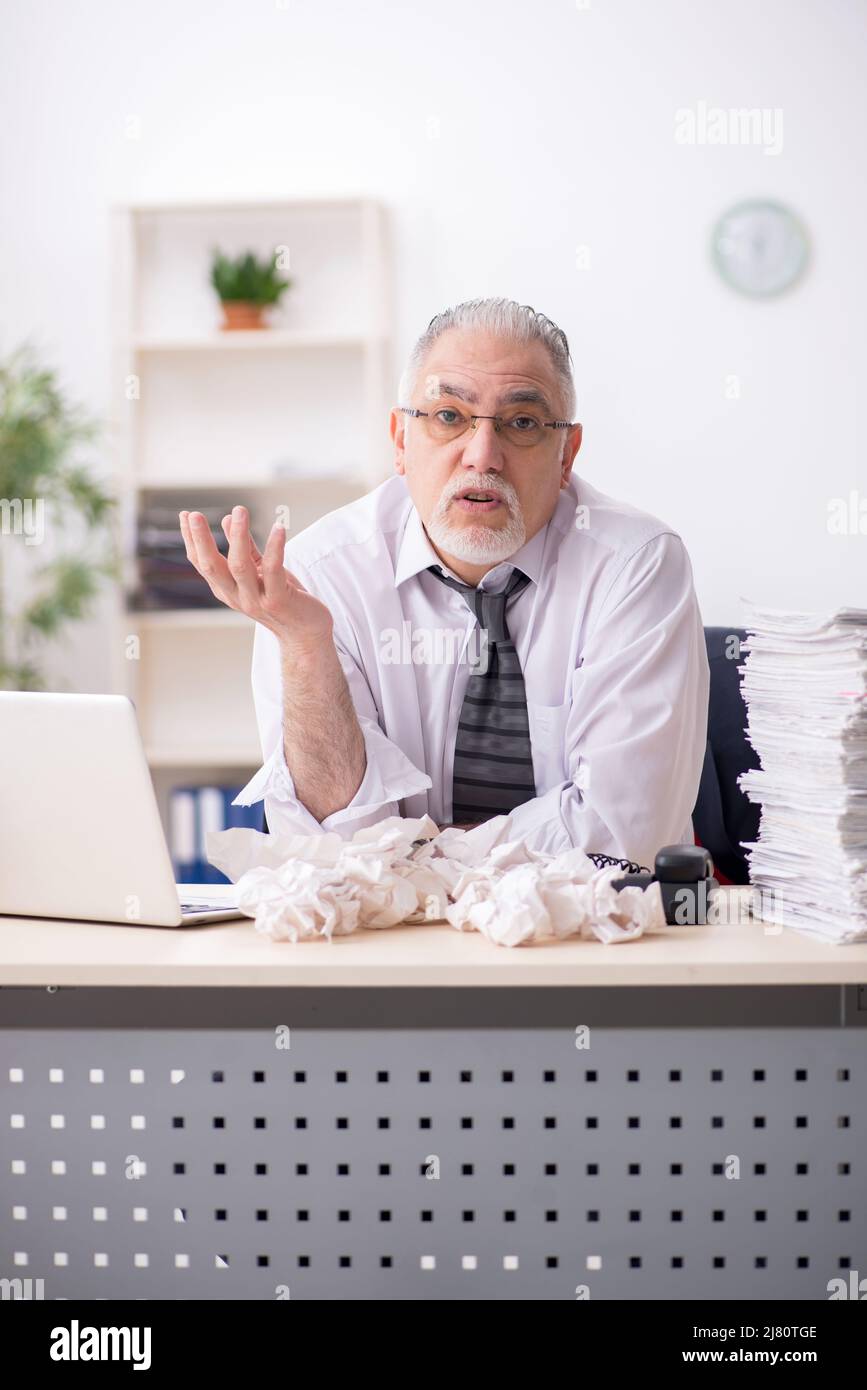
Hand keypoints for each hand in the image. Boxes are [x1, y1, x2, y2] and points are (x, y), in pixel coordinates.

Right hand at [179, 506, 333, 650]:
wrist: (306, 633)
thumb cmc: (283, 598)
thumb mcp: (259, 571)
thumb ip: (244, 548)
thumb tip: (228, 519)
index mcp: (227, 589)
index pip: (202, 563)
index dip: (192, 540)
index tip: (185, 515)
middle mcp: (236, 596)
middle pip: (212, 566)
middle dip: (201, 540)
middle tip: (194, 515)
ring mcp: (255, 600)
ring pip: (240, 566)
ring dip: (238, 537)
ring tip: (239, 510)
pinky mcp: (278, 601)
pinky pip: (274, 571)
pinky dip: (276, 548)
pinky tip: (279, 527)